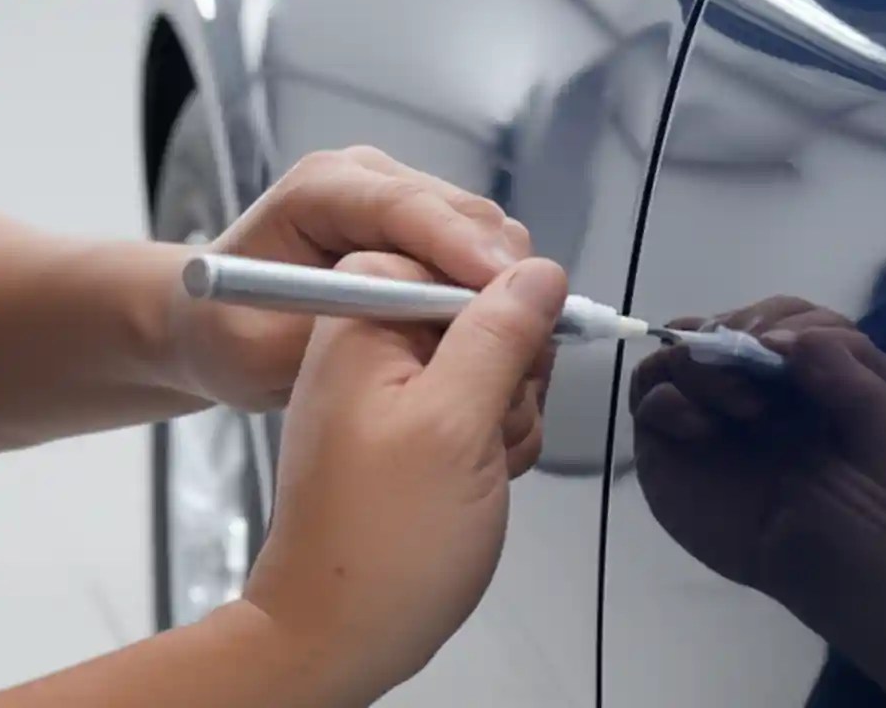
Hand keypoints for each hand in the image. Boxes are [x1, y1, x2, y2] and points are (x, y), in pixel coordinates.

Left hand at [167, 145, 535, 409]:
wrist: (209, 324)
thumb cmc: (227, 335)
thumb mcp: (268, 348)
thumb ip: (349, 331)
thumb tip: (431, 329)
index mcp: (322, 191)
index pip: (406, 206)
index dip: (461, 247)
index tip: (505, 293)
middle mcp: (370, 179)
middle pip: (465, 213)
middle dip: (500, 273)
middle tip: (525, 343)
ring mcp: (401, 198)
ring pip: (486, 231)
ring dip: (504, 287)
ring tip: (512, 351)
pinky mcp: (423, 227)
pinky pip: (482, 251)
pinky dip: (495, 293)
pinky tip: (492, 338)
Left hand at [241, 253, 567, 700]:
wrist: (343, 632)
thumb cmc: (385, 539)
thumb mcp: (453, 424)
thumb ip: (499, 335)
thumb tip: (542, 270)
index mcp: (363, 314)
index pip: (457, 252)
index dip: (503, 300)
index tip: (516, 359)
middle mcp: (379, 337)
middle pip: (487, 306)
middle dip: (511, 367)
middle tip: (488, 424)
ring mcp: (402, 382)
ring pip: (501, 358)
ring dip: (511, 411)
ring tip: (480, 462)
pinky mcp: (424, 421)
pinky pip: (491, 400)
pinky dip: (502, 437)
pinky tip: (484, 474)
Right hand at [629, 297, 885, 663]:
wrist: (840, 595)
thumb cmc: (873, 524)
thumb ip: (855, 386)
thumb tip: (790, 337)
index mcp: (813, 377)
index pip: (790, 316)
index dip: (791, 321)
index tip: (793, 355)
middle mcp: (758, 387)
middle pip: (729, 321)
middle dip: (742, 330)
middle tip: (758, 366)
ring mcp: (712, 415)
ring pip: (681, 349)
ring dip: (703, 358)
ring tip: (738, 403)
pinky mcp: (673, 448)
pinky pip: (651, 398)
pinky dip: (669, 398)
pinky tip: (702, 427)